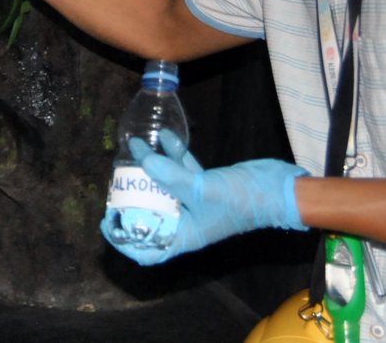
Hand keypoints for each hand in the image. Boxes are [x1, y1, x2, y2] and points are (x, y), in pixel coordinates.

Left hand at [103, 129, 307, 264]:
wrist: (279, 189)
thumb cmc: (242, 199)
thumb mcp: (201, 188)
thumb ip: (171, 176)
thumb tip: (143, 161)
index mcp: (184, 236)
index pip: (146, 249)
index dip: (123, 240)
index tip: (106, 221)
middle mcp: (186, 222)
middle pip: (150, 215)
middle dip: (132, 197)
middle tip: (117, 179)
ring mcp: (196, 203)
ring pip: (165, 188)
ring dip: (151, 169)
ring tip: (135, 149)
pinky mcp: (206, 185)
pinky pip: (184, 170)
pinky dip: (174, 155)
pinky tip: (165, 136)